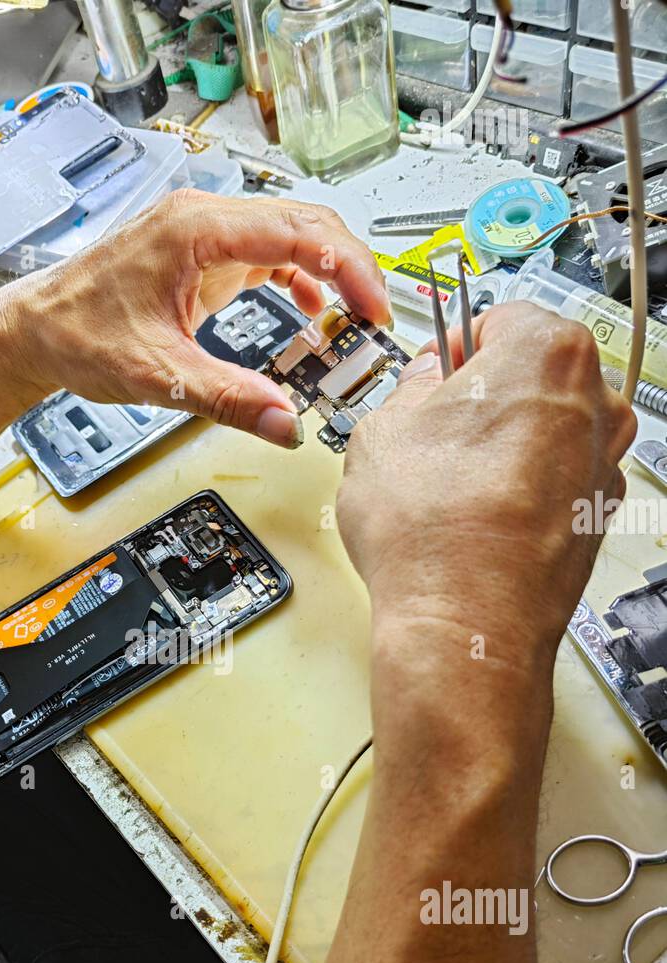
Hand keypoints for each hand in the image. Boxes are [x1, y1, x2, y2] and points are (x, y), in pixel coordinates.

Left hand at [0, 189, 389, 448]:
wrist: (33, 331)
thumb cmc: (75, 334)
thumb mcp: (158, 376)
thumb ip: (229, 399)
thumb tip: (284, 423)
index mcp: (194, 230)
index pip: (297, 232)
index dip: (347, 269)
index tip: (374, 308)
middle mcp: (201, 220)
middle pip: (304, 222)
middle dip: (349, 267)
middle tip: (377, 316)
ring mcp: (202, 234)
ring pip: (290, 234)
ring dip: (328, 272)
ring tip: (355, 317)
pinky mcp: (200, 255)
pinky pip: (267, 254)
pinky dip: (298, 278)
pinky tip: (312, 311)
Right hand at [337, 302, 636, 658]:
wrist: (466, 622)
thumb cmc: (433, 531)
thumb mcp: (381, 432)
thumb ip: (407, 390)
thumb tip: (421, 387)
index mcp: (547, 351)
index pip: (500, 316)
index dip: (454, 344)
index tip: (433, 369)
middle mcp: (595, 399)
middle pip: (534, 373)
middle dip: (484, 394)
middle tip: (434, 426)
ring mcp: (605, 461)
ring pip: (548, 429)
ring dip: (504, 443)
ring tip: (448, 480)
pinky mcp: (600, 514)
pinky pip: (556, 480)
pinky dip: (522, 488)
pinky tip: (476, 514)